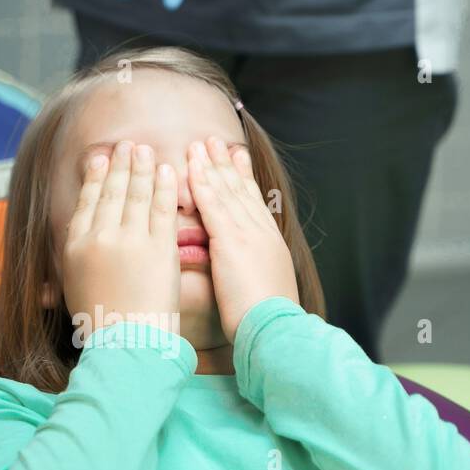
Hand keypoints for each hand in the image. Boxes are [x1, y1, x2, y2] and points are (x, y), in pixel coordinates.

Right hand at [63, 140, 180, 339]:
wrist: (125, 344)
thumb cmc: (101, 324)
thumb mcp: (73, 291)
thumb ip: (71, 266)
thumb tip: (62, 264)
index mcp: (76, 246)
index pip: (87, 202)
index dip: (96, 177)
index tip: (101, 159)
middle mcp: (100, 237)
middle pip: (112, 191)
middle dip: (121, 164)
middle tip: (128, 145)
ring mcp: (131, 240)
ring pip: (137, 194)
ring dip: (142, 167)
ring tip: (147, 149)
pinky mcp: (159, 247)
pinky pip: (162, 209)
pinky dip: (165, 187)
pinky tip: (168, 171)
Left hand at [187, 137, 299, 342]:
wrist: (276, 328)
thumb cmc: (269, 321)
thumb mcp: (263, 288)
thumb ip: (251, 271)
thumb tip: (244, 269)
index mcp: (269, 242)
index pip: (254, 202)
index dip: (243, 178)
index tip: (236, 157)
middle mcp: (261, 232)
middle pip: (240, 190)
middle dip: (226, 163)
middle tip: (215, 140)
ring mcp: (247, 234)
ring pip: (226, 192)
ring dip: (211, 166)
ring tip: (200, 144)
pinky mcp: (232, 242)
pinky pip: (214, 207)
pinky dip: (203, 185)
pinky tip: (192, 169)